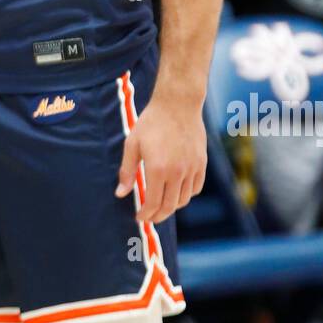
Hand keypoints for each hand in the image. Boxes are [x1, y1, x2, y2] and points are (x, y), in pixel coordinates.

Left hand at [115, 96, 206, 223]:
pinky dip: (186, 195)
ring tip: (161, 204)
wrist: (178, 104)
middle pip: (169, 206)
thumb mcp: (133, 144)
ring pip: (183, 200)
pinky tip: (176, 192)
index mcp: (157, 169)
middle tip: (150, 216)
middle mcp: (177, 172)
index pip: (153, 203)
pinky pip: (195, 188)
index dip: (145, 214)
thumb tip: (121, 194)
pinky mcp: (201, 163)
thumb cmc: (151, 123)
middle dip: (158, 216)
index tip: (140, 217)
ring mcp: (192, 168)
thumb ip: (127, 171)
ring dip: (171, 206)